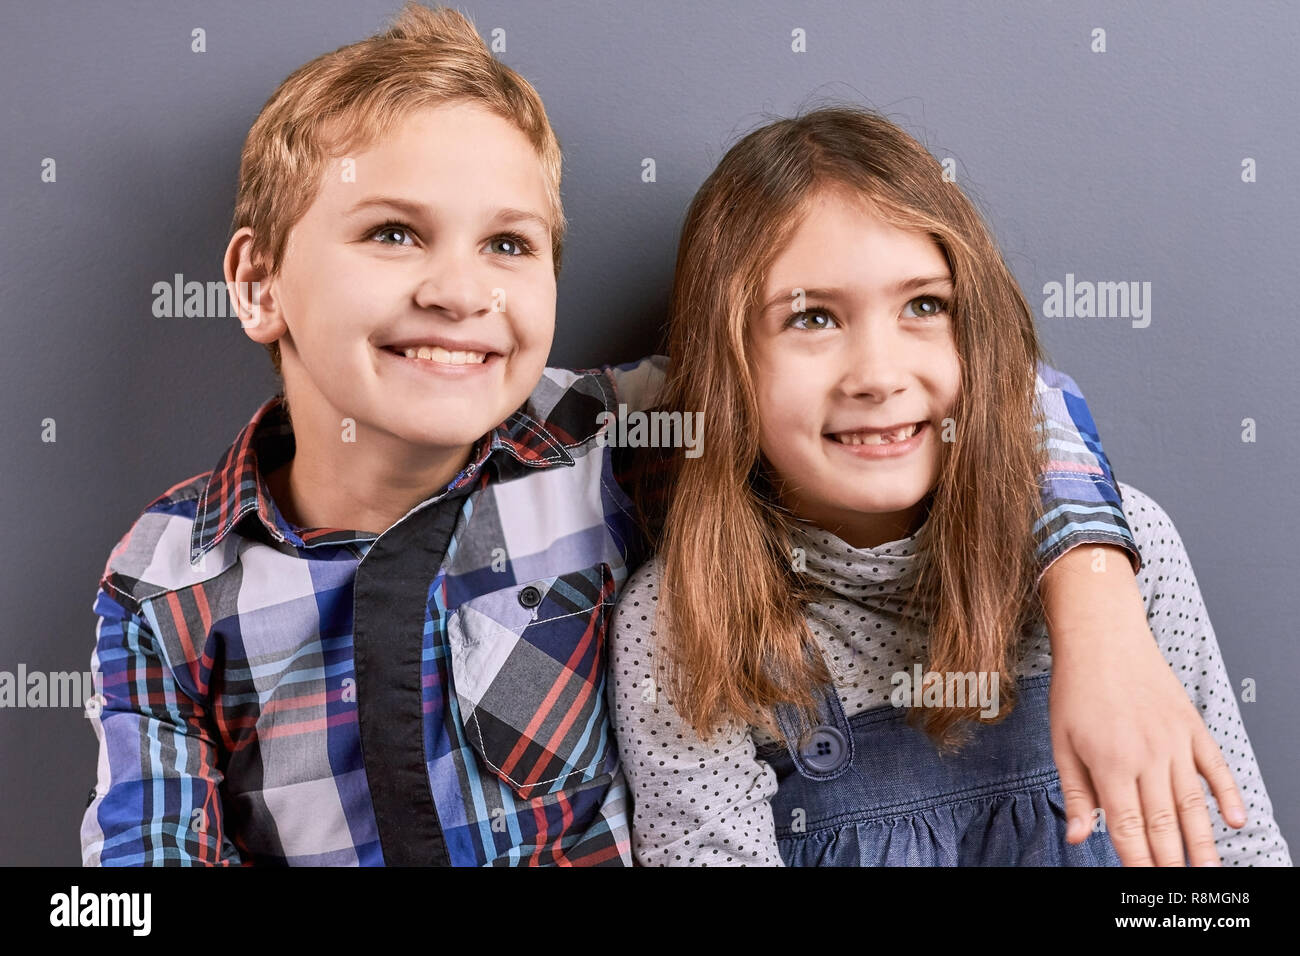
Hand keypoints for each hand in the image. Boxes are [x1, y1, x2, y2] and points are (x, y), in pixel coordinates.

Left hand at [1041, 545, 1246, 865]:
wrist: (1102, 637)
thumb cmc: (1076, 687)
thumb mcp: (1062, 742)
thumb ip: (1075, 792)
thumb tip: (1079, 837)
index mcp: (1111, 764)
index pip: (1129, 829)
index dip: (1138, 862)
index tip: (1143, 885)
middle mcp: (1148, 757)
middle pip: (1165, 824)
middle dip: (1172, 862)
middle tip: (1178, 886)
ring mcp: (1175, 742)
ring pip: (1193, 804)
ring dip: (1203, 842)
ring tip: (1210, 872)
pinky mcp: (1192, 726)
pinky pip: (1216, 767)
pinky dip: (1228, 795)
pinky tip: (1236, 821)